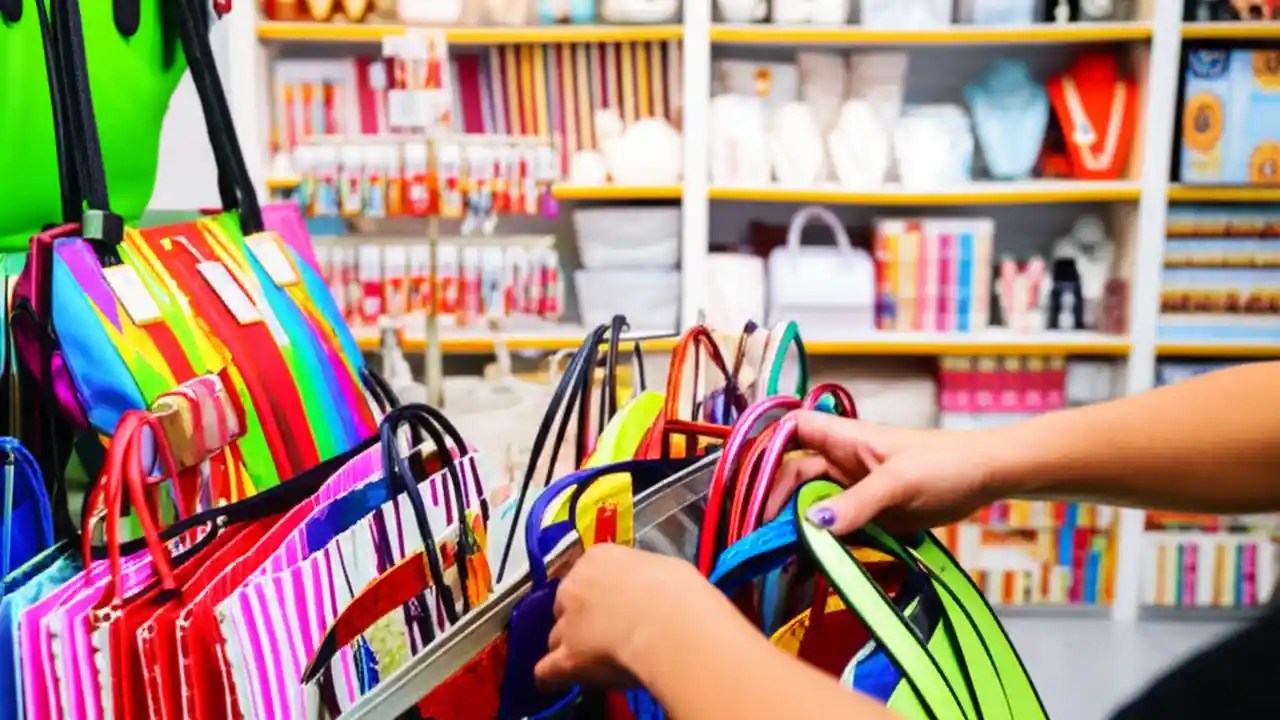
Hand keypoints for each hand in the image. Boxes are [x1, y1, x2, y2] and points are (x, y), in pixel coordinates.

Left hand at [533, 543, 728, 691]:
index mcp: (598, 558)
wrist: (670, 624)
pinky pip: (548, 669)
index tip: (612, 603)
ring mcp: (567, 622)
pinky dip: (553, 676)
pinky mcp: (567, 658)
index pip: (587, 572)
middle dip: (580, 618)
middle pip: (566, 603)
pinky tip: (555, 683)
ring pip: (557, 636)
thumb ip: (642, 578)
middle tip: (603, 632)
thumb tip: (648, 589)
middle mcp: (574, 585)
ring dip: (569, 645)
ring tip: (585, 659)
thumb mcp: (661, 569)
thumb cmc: (677, 592)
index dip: (597, 591)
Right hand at [767, 410, 1005, 534]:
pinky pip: (836, 527)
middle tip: (762, 531)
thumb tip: (814, 525)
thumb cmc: (945, 463)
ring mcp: (854, 489)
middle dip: (775, 498)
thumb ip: (857, 503)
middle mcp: (842, 462)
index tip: (747, 475)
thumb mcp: (899, 482)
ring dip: (797, 524)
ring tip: (781, 551)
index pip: (792, 429)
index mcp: (844, 439)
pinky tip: (813, 561)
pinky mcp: (869, 515)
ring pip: (812, 504)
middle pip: (793, 474)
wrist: (985, 478)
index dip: (767, 444)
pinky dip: (823, 542)